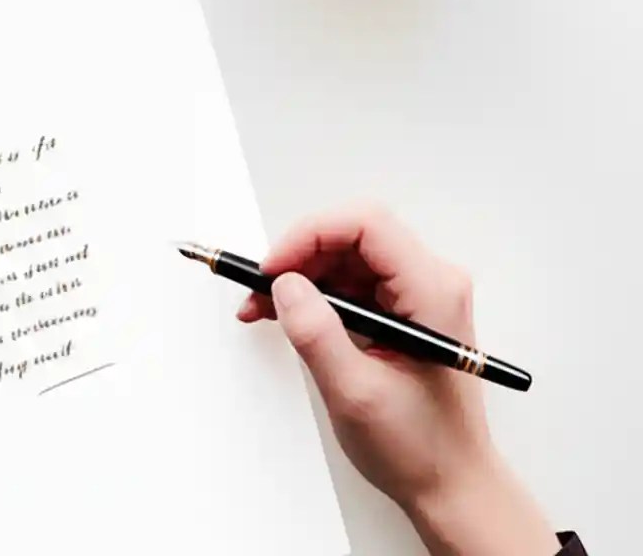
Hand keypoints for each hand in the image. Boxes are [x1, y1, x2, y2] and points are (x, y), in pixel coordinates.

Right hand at [239, 206, 557, 555]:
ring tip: (263, 309)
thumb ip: (317, 333)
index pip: (366, 225)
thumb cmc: (421, 447)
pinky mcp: (403, 312)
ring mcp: (418, 296)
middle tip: (258, 292)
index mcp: (433, 292)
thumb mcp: (356, 393)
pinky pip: (351, 283)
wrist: (452, 484)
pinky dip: (314, 296)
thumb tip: (285, 285)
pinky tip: (287, 317)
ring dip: (300, 277)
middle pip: (352, 236)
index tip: (272, 269)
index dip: (309, 236)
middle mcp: (432, 283)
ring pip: (346, 258)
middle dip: (298, 258)